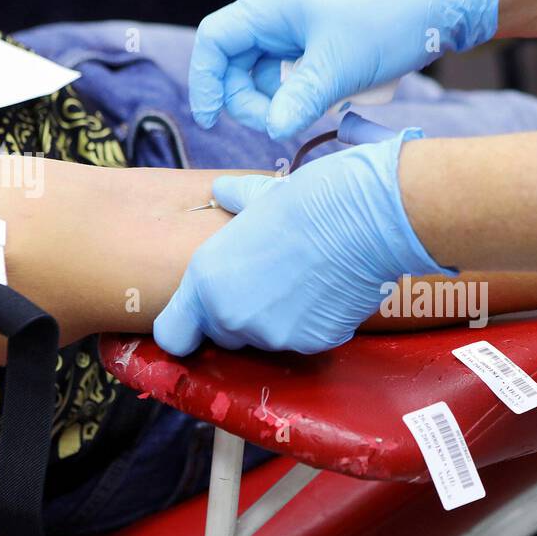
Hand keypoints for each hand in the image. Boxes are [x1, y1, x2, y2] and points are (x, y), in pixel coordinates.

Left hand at [154, 130, 448, 354]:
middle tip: (269, 283)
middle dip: (240, 318)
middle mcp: (232, 316)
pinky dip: (315, 323)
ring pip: (267, 341)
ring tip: (304, 281)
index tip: (202, 320)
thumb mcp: (259, 196)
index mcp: (207, 280)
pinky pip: (306, 340)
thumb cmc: (308, 200)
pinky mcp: (313, 344)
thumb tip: (222, 191)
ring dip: (279, 321)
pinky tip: (329, 291)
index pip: (173, 335)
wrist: (363, 219)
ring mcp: (274, 336)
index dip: (188, 328)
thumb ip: (234, 202)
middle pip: (225, 337)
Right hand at [189, 0, 497, 139]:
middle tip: (276, 125)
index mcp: (274, 6)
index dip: (206, 81)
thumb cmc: (389, 20)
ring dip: (276, 101)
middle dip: (247, 99)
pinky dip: (300, 96)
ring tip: (305, 116)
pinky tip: (323, 107)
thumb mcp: (340, 65)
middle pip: (237, 62)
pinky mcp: (322, 45)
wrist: (437, 6)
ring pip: (267, 74)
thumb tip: (272, 130)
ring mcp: (301, 30)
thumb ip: (301, 100)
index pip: (216, 40)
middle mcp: (281, 15)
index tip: (211, 118)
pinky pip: (296, 77)